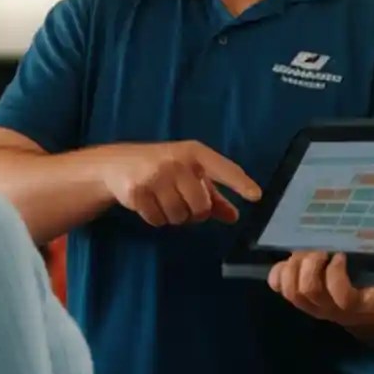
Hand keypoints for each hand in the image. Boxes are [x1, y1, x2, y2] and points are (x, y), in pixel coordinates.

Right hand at [101, 140, 261, 226]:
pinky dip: (156, 218)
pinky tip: (149, 203)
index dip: (240, 183)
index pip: (223, 168)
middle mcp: (177, 162)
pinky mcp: (138, 192)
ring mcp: (156, 176)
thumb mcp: (188, 174)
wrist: (117, 164)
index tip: (256, 196)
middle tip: (182, 200)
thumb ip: (213, 196)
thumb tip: (235, 216)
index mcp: (194, 153)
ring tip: (163, 199)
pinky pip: (159, 221)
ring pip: (179, 217)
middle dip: (194, 212)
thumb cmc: (162, 168)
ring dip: (174, 216)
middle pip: (201, 207)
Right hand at [267, 251, 373, 326]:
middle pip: (292, 290)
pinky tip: (343, 258)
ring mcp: (341, 309)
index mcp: (320, 297)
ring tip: (325, 251)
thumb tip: (311, 233)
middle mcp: (325, 307)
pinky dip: (335, 271)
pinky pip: (338, 292)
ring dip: (311, 265)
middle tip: (313, 248)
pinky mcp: (360, 306)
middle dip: (295, 264)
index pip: (283, 289)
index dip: (279, 272)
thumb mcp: (356, 267)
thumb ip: (332, 257)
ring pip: (308, 291)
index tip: (291, 254)